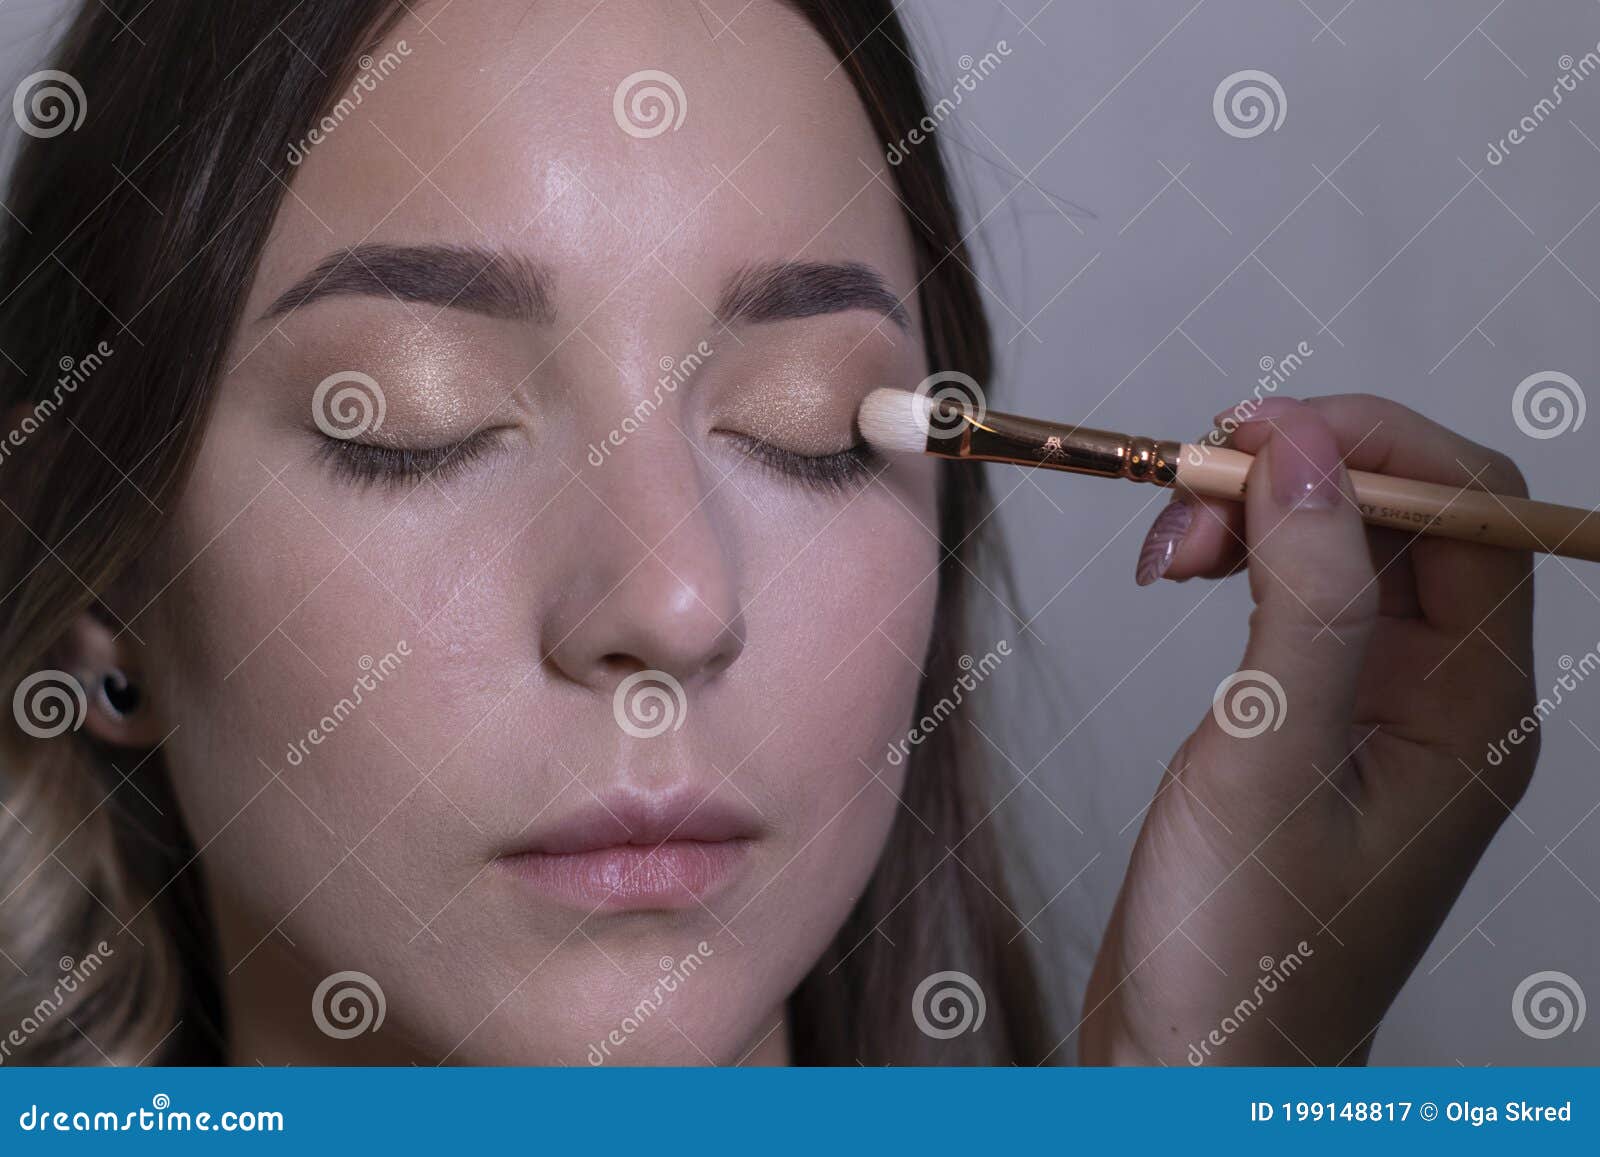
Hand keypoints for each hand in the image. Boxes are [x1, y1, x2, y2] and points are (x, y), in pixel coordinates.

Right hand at [1079, 394, 1538, 1064]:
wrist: (1188, 1064)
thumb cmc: (1240, 949)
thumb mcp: (1272, 758)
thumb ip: (1308, 596)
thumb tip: (1312, 453)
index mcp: (1474, 708)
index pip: (1470, 512)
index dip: (1372, 446)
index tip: (1256, 429)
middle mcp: (1442, 697)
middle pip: (1404, 515)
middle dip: (1298, 475)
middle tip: (1192, 482)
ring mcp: (1377, 706)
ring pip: (1341, 545)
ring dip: (1255, 514)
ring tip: (1167, 546)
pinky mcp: (1312, 717)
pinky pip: (1295, 594)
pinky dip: (1237, 561)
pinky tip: (1182, 574)